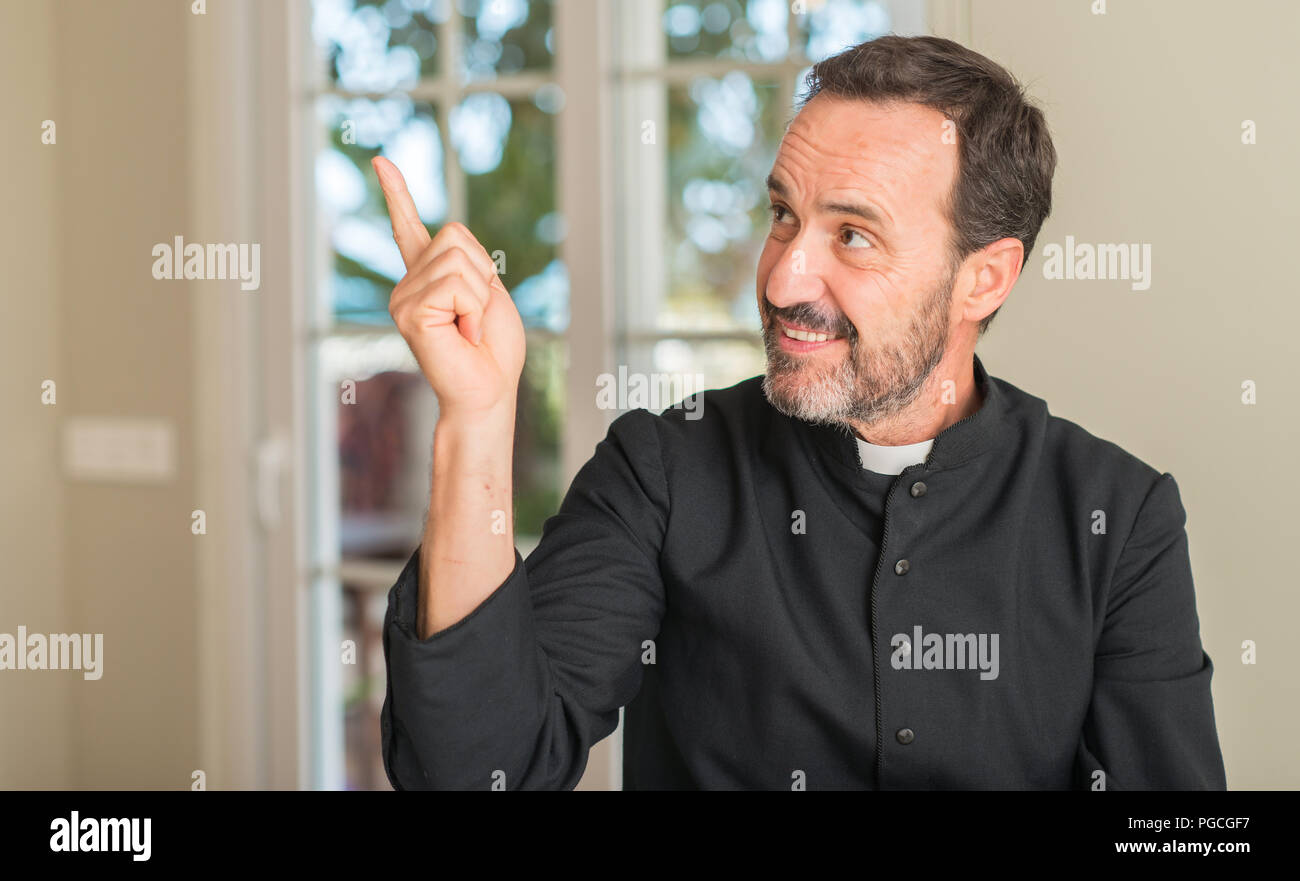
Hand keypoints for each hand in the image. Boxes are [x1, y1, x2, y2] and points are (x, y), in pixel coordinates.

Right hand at [373, 155, 525, 416]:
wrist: (488, 392)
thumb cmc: (494, 350)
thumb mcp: (489, 294)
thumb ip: (468, 265)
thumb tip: (451, 244)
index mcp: (429, 277)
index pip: (408, 228)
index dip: (397, 194)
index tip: (381, 162)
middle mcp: (408, 283)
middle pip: (455, 237)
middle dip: (482, 274)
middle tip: (476, 317)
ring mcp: (403, 298)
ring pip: (457, 261)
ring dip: (478, 296)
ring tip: (468, 328)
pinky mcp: (408, 313)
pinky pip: (454, 285)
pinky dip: (472, 309)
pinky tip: (463, 335)